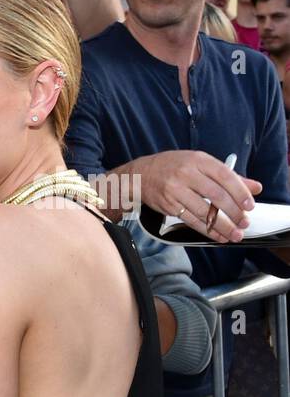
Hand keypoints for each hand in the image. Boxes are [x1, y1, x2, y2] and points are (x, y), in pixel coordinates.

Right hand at [137, 150, 257, 242]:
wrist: (141, 175)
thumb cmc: (174, 167)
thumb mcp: (201, 163)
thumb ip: (229, 176)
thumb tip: (254, 188)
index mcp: (198, 161)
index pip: (224, 176)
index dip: (239, 192)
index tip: (250, 205)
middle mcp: (186, 175)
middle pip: (215, 195)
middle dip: (233, 212)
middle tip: (244, 222)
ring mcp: (175, 191)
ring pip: (203, 212)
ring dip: (222, 225)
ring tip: (234, 234)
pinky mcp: (169, 206)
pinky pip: (191, 220)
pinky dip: (206, 230)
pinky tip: (217, 235)